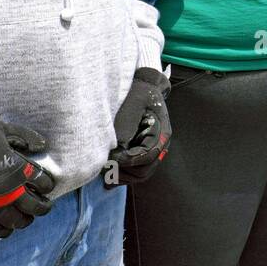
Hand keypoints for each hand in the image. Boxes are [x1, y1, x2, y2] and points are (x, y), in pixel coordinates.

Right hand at [0, 108, 55, 239]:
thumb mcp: (3, 129)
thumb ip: (24, 136)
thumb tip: (41, 145)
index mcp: (17, 169)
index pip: (42, 182)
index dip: (46, 184)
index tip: (45, 185)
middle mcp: (7, 191)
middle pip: (34, 206)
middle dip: (42, 207)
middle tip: (43, 206)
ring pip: (15, 221)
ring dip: (24, 221)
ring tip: (26, 218)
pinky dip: (2, 231)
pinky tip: (6, 228)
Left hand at [105, 68, 171, 188]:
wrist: (142, 85)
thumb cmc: (137, 93)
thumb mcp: (131, 105)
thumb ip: (125, 127)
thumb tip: (116, 150)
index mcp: (161, 133)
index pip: (147, 156)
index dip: (127, 160)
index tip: (110, 157)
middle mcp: (160, 144)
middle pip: (145, 170)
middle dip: (124, 172)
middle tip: (104, 168)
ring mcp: (153, 149)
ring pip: (141, 174)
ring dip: (123, 177)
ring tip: (105, 175)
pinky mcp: (143, 151)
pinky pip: (137, 170)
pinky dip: (123, 176)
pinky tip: (108, 180)